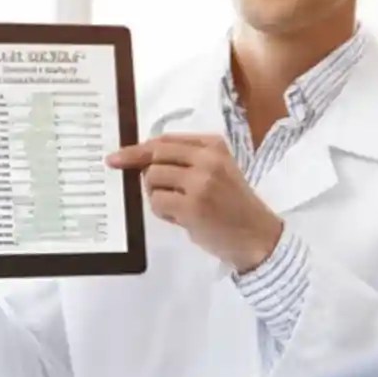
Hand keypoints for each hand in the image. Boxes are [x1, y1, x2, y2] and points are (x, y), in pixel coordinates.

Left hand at [107, 133, 282, 272]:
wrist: (258, 236)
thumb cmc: (233, 205)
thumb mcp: (217, 171)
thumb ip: (186, 160)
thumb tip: (140, 160)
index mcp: (213, 145)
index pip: (166, 140)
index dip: (138, 148)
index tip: (118, 156)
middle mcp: (207, 158)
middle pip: (154, 155)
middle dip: (140, 170)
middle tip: (138, 183)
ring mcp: (200, 181)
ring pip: (152, 178)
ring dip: (156, 195)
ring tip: (178, 207)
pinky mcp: (192, 206)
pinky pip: (157, 202)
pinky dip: (162, 212)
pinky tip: (180, 218)